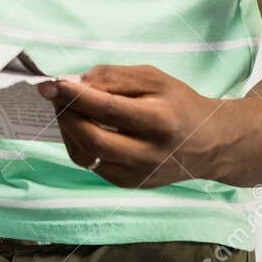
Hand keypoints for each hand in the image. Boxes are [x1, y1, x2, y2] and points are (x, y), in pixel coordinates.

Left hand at [39, 64, 225, 188]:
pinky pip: (91, 164)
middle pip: (92, 139)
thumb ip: (113, 78)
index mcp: (160, 121)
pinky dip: (78, 143)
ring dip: (67, 129)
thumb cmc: (178, 103)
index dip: (75, 96)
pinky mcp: (128, 183)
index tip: (51, 84)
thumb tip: (75, 82)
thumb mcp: (152, 78)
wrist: (209, 144)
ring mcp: (137, 174)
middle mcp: (149, 153)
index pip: (107, 109)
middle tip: (54, 95)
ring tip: (67, 108)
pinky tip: (81, 126)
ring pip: (85, 156)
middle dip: (65, 115)